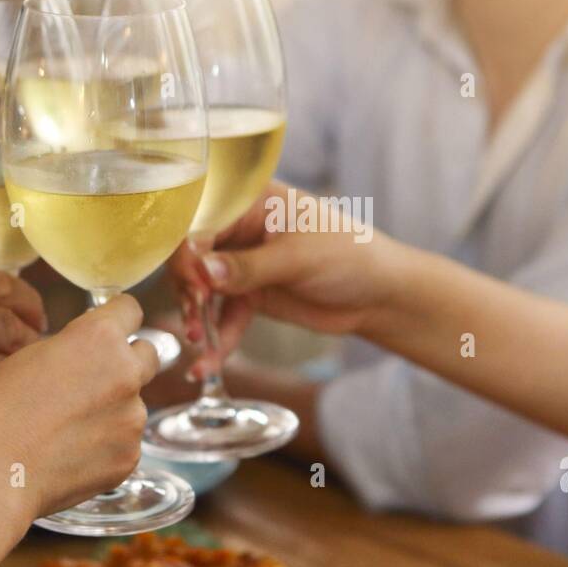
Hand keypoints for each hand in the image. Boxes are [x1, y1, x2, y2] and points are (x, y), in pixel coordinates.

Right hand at [0, 295, 159, 522]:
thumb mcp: (25, 357)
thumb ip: (68, 349)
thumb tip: (82, 357)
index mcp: (98, 337)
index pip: (130, 310)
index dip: (117, 319)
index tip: (111, 328)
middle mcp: (126, 372)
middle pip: (148, 354)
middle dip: (126, 362)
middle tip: (93, 380)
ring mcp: (132, 417)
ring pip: (134, 404)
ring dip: (113, 410)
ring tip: (66, 430)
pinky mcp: (130, 457)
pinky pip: (125, 443)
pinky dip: (105, 448)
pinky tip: (68, 457)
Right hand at [168, 182, 401, 377]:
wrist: (379, 294)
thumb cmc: (348, 255)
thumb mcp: (297, 258)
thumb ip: (248, 267)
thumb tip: (202, 271)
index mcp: (250, 201)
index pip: (200, 220)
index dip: (188, 253)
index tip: (194, 286)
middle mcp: (240, 228)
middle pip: (193, 256)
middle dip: (188, 289)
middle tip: (194, 317)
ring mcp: (242, 263)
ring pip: (203, 289)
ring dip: (197, 317)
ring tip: (198, 344)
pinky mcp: (250, 294)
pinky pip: (223, 316)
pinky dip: (217, 340)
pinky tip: (207, 365)